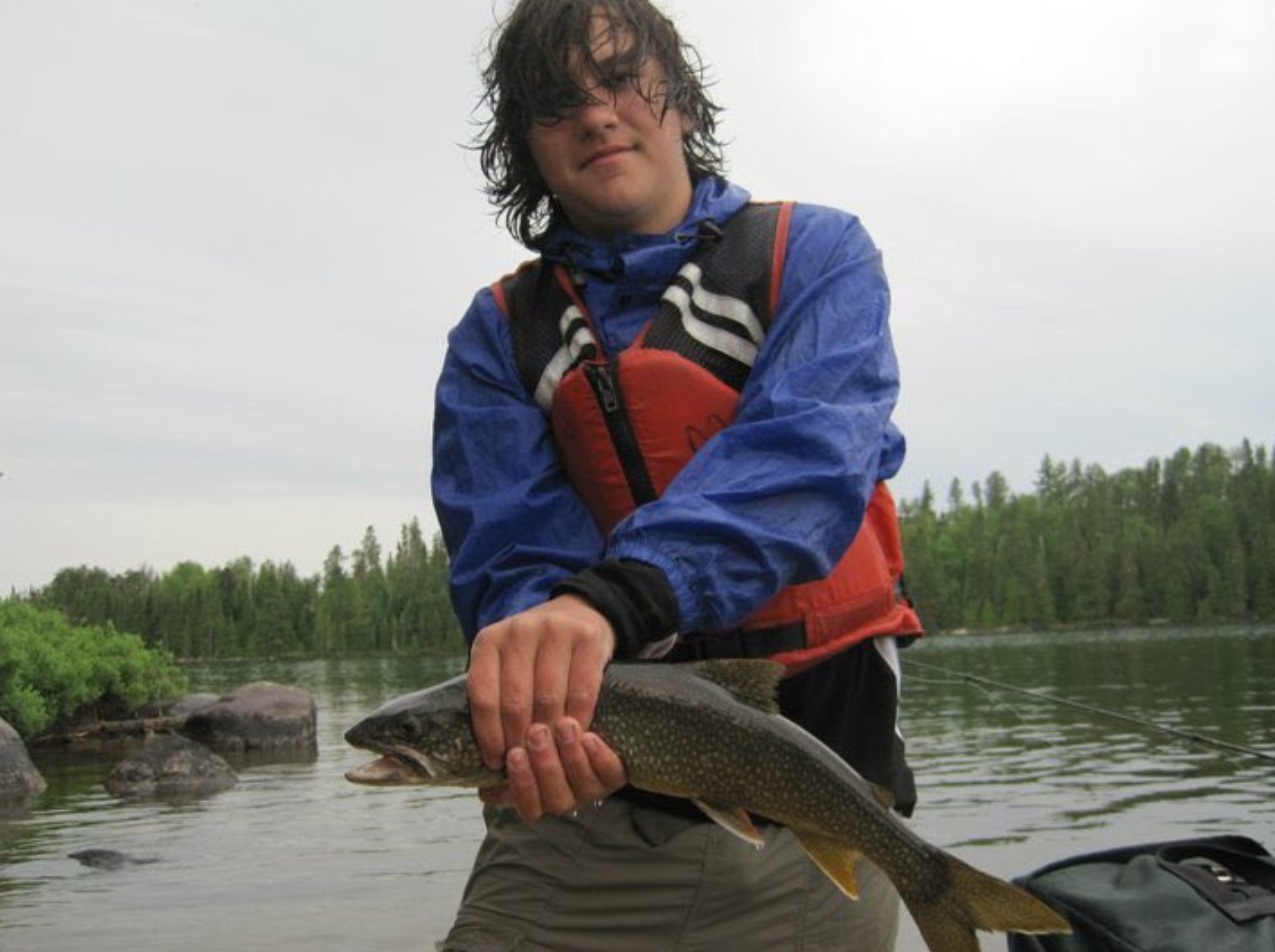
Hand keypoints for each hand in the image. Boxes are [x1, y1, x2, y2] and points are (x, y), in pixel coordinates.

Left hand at [467, 594, 625, 817]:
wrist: (578, 614)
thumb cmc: (536, 654)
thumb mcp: (506, 665)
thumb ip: (494, 703)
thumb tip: (488, 786)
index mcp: (490, 639)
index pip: (482, 695)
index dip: (488, 735)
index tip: (495, 761)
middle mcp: (519, 630)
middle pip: (515, 701)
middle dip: (520, 740)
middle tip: (527, 763)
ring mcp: (555, 630)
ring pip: (548, 698)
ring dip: (550, 735)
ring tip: (550, 754)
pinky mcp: (587, 637)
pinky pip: (582, 689)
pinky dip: (580, 718)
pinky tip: (577, 735)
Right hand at [479, 717, 627, 819]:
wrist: (586, 720)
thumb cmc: (545, 736)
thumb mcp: (520, 748)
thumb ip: (502, 766)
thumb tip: (484, 791)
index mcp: (540, 798)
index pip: (529, 807)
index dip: (522, 785)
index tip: (513, 754)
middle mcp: (567, 798)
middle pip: (556, 799)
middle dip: (545, 765)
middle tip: (537, 732)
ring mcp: (593, 789)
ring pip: (584, 786)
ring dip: (571, 755)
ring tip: (564, 725)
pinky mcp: (616, 774)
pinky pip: (612, 774)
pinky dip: (600, 757)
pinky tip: (589, 736)